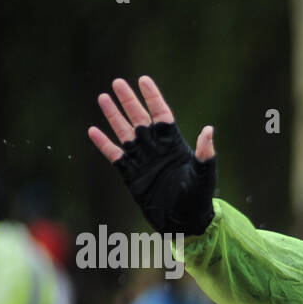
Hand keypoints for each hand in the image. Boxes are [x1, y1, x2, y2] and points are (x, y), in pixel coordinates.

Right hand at [87, 75, 217, 234]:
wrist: (184, 223)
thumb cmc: (199, 200)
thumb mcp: (205, 176)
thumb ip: (206, 154)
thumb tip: (209, 129)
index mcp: (175, 145)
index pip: (162, 115)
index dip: (152, 97)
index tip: (143, 80)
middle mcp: (157, 149)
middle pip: (140, 119)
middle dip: (129, 101)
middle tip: (117, 82)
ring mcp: (143, 161)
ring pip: (125, 133)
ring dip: (114, 116)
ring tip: (103, 97)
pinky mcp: (131, 176)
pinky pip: (115, 156)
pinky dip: (104, 144)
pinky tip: (93, 131)